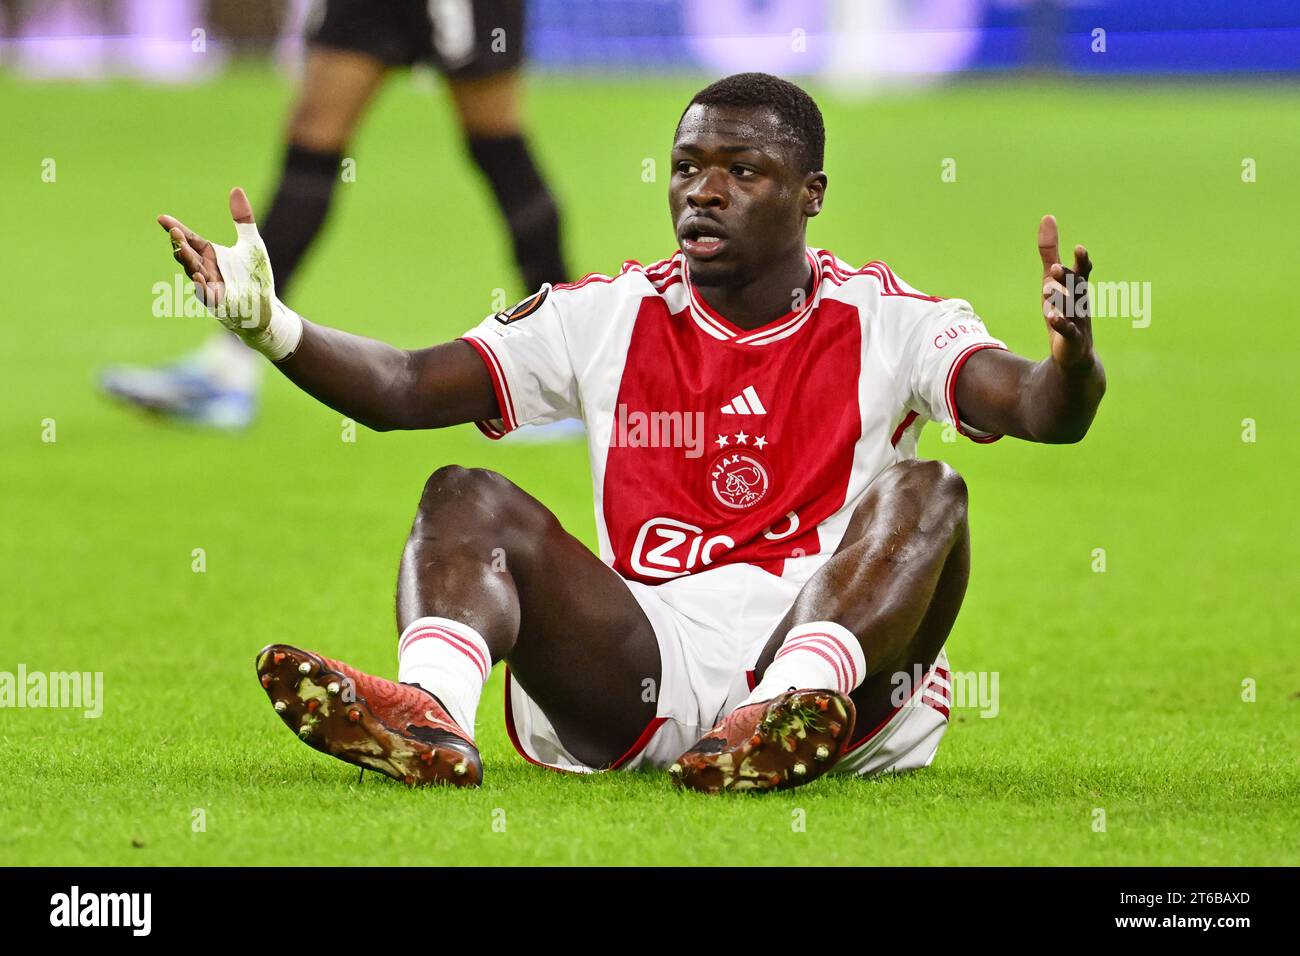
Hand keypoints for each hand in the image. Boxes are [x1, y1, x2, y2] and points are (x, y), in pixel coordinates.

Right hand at [158, 187, 275, 337]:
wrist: (266, 308)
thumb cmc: (256, 276)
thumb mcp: (252, 243)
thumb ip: (243, 218)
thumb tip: (236, 189)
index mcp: (210, 254)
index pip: (189, 239)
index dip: (176, 229)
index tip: (162, 218)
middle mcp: (205, 269)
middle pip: (187, 254)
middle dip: (180, 243)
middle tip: (174, 231)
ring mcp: (209, 286)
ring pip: (193, 272)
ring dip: (187, 262)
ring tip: (182, 248)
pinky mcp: (217, 302)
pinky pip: (206, 293)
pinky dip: (201, 285)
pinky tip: (198, 276)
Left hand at [1037, 214, 1094, 370]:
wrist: (1073, 353)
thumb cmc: (1063, 310)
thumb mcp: (1052, 280)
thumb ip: (1050, 252)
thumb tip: (1048, 216)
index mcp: (1077, 288)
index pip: (1082, 272)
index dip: (1082, 262)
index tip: (1079, 248)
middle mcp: (1080, 302)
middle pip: (1077, 287)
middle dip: (1068, 277)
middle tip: (1055, 267)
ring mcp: (1078, 321)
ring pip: (1072, 308)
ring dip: (1061, 299)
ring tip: (1048, 291)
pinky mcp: (1071, 340)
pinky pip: (1068, 331)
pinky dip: (1061, 324)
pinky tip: (1052, 318)